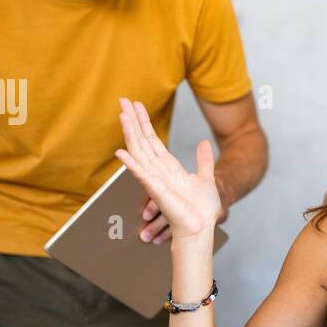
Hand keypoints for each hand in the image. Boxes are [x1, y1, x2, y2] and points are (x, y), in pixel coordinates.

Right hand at [115, 97, 221, 243]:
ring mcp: (154, 180)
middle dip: (133, 120)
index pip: (152, 139)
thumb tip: (204, 143)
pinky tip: (120, 152)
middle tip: (123, 100)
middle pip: (142, 140)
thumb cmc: (201, 210)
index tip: (136, 105)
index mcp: (168, 167)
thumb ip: (204, 160)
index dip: (144, 122)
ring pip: (139, 151)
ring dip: (130, 133)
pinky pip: (141, 175)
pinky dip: (131, 164)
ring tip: (122, 114)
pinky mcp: (156, 191)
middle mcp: (157, 171)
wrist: (203, 227)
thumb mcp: (206, 177)